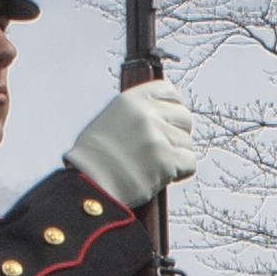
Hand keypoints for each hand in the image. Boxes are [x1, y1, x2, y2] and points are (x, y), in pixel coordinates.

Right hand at [64, 76, 196, 204]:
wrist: (87, 184)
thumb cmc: (94, 160)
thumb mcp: (110, 120)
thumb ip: (136, 113)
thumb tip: (162, 115)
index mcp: (130, 100)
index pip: (168, 91)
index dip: (173, 108)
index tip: (169, 122)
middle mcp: (145, 114)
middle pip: (184, 117)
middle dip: (178, 134)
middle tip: (162, 150)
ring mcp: (156, 136)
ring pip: (187, 143)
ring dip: (176, 157)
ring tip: (153, 166)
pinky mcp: (166, 160)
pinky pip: (189, 163)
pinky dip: (180, 172)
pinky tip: (162, 176)